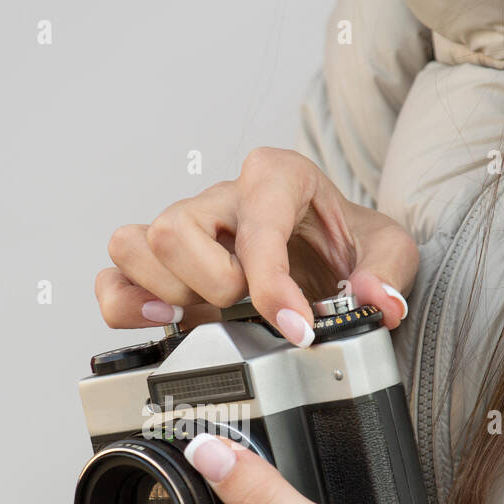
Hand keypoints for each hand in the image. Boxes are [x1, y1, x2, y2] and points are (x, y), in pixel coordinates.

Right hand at [95, 147, 418, 345]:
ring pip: (133, 245)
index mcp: (275, 177)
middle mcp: (221, 199)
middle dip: (212, 284)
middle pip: (174, 227)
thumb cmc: (345, 245)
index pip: (255, 221)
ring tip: (209, 314)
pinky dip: (127, 307)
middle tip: (247, 310)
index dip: (271, 282)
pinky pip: (113, 279)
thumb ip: (389, 271)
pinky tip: (165, 323)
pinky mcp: (161, 270)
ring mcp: (185, 231)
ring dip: (168, 293)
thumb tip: (373, 300)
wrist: (329, 258)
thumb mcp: (390, 248)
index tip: (297, 326)